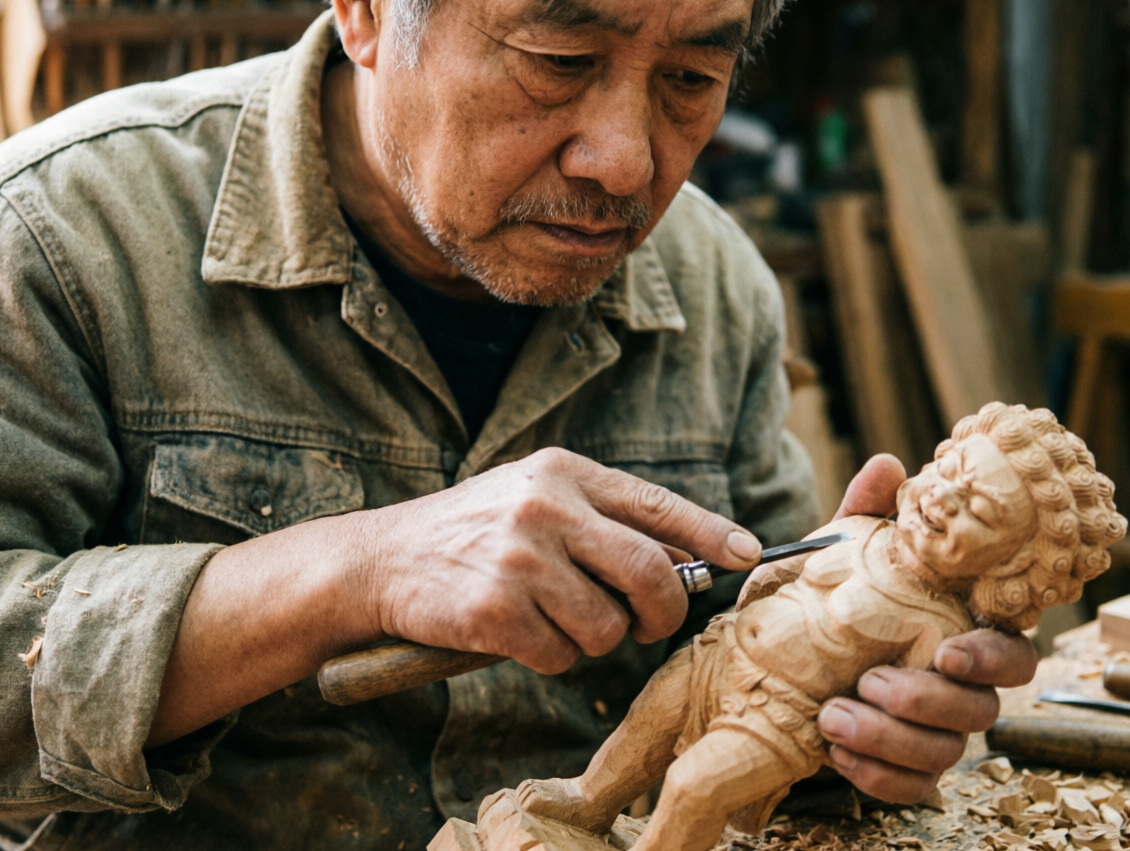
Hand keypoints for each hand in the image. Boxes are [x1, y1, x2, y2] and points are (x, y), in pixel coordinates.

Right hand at [360, 448, 763, 675]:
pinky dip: (546, 657)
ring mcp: (519, 558)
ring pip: (607, 627)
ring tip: (549, 617)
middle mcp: (545, 507)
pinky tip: (514, 632)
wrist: (382, 561)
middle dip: (659, 612)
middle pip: (650, 573)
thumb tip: (687, 561)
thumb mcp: (536, 501)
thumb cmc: (472, 533)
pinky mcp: (495, 610)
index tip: (747, 555)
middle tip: (645, 623)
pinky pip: (560, 656)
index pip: (655, 504)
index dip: (710, 532)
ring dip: (589, 639)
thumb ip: (604, 522)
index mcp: (562, 471)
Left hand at [814, 454, 1038, 802]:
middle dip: (929, 701)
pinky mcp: (902, 771)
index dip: (993, 657)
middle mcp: (957, 688)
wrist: (771, 662)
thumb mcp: (836, 555)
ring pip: (943, 754)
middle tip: (869, 682)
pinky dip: (875, 778)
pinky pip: (909, 790)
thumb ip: (864, 515)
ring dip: (889, 740)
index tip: (948, 652)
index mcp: (957, 633)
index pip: (1012, 650)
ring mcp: (933, 733)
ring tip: (831, 715)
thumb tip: (889, 465)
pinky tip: (835, 753)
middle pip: (982, 711)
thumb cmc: (824, 603)